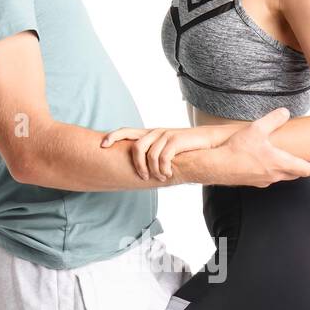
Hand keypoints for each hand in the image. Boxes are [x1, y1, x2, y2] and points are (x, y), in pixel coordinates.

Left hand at [100, 123, 229, 179]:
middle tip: (142, 178)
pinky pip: (162, 157)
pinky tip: (168, 175)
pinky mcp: (175, 139)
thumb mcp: (166, 150)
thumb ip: (152, 155)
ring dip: (153, 171)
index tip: (102, 145)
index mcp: (150, 134)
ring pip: (149, 155)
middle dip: (136, 165)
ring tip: (161, 178)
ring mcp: (165, 135)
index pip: (126, 131)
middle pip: (135, 146)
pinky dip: (163, 169)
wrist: (207, 142)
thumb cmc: (186, 149)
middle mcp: (155, 132)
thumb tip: (138, 170)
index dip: (112, 136)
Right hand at [208, 107, 309, 186]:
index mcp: (279, 163)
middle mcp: (274, 174)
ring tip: (295, 164)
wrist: (216, 166)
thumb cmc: (236, 150)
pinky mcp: (254, 181)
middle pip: (296, 174)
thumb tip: (285, 112)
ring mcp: (264, 180)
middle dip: (306, 169)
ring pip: (283, 176)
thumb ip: (273, 120)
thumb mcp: (257, 129)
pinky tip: (270, 164)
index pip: (305, 168)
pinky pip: (270, 177)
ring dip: (291, 171)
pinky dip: (276, 171)